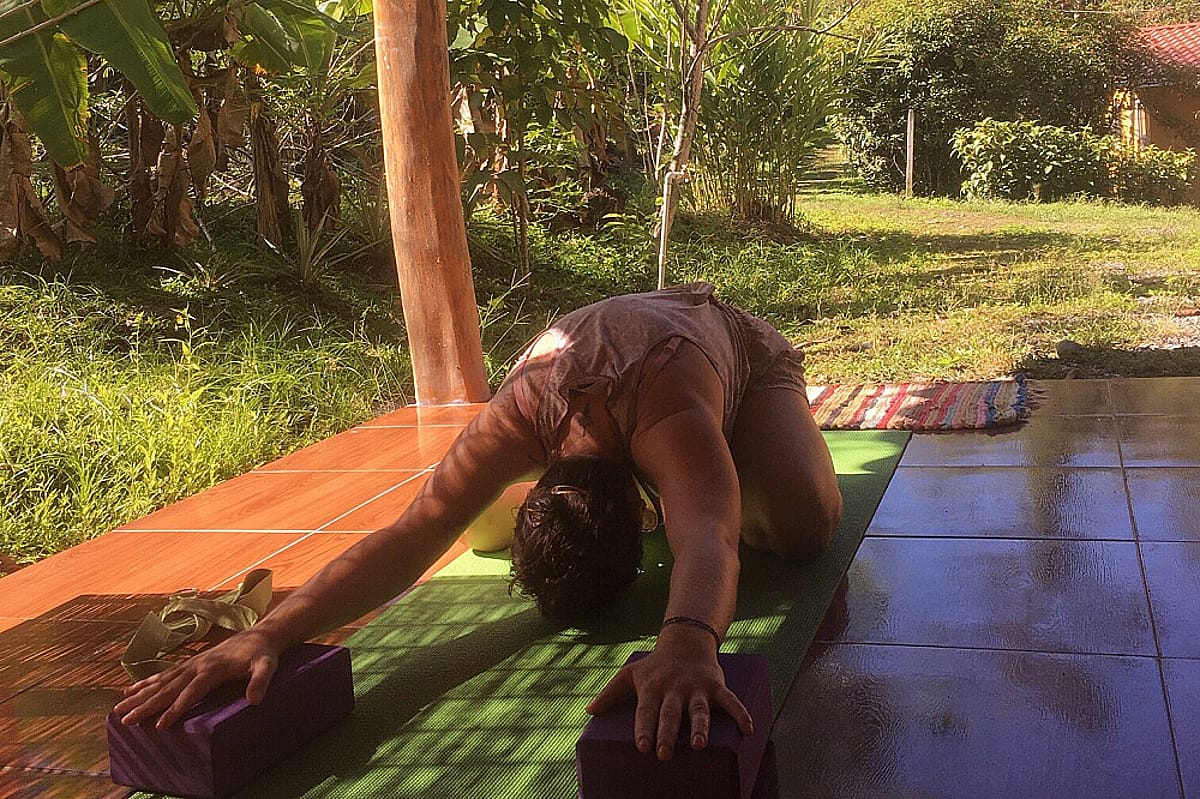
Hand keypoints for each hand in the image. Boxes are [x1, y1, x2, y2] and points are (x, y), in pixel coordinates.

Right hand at [113, 629, 279, 728]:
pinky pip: (164, 674)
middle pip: (167, 688)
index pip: (190, 693)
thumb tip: (255, 701)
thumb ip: (261, 681)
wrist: (260, 635)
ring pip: (160, 681)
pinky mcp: (190, 663)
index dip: (175, 709)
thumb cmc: (263, 654)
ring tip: (118, 709)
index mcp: (212, 669)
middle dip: (146, 705)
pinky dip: (146, 683)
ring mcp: (191, 663)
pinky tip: (131, 690)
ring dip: (139, 695)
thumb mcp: (267, 666)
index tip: (158, 726)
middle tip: (126, 720)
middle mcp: (196, 665)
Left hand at [586, 626, 752, 760]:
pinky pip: (730, 701)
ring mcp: (696, 688)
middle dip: (666, 733)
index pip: (646, 710)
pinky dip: (740, 714)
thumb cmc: (654, 666)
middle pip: (670, 713)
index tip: (641, 746)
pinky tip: (748, 730)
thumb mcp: (630, 674)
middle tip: (663, 754)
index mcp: (652, 688)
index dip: (643, 728)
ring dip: (700, 727)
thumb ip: (610, 694)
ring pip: (699, 710)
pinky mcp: (716, 686)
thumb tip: (589, 711)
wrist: (685, 641)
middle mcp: (674, 688)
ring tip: (698, 745)